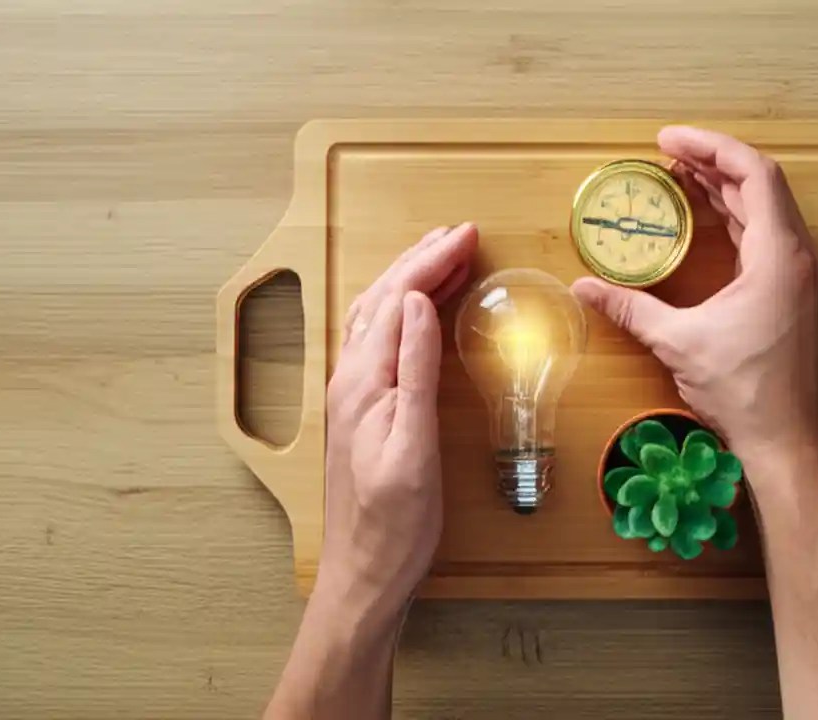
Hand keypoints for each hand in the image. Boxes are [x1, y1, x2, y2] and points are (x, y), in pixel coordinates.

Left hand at [320, 223, 478, 607]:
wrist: (363, 574)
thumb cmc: (394, 524)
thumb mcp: (413, 447)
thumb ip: (414, 371)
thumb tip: (420, 304)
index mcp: (362, 382)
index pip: (399, 300)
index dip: (432, 261)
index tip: (467, 235)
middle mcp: (349, 379)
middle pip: (383, 299)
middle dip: (421, 258)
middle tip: (461, 233)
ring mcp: (352, 394)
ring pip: (377, 316)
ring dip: (408, 278)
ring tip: (440, 254)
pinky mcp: (361, 410)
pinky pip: (379, 340)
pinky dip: (401, 311)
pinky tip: (416, 310)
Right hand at [571, 127, 817, 473]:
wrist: (784, 439)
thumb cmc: (742, 391)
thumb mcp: (678, 342)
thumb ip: (630, 307)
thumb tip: (583, 287)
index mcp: (780, 256)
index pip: (754, 173)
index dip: (711, 147)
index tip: (669, 140)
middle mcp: (799, 257)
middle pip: (760, 186)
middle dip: (712, 163)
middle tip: (666, 155)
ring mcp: (801, 276)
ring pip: (765, 211)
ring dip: (724, 190)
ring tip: (679, 177)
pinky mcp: (794, 294)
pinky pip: (767, 237)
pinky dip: (735, 220)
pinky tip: (704, 220)